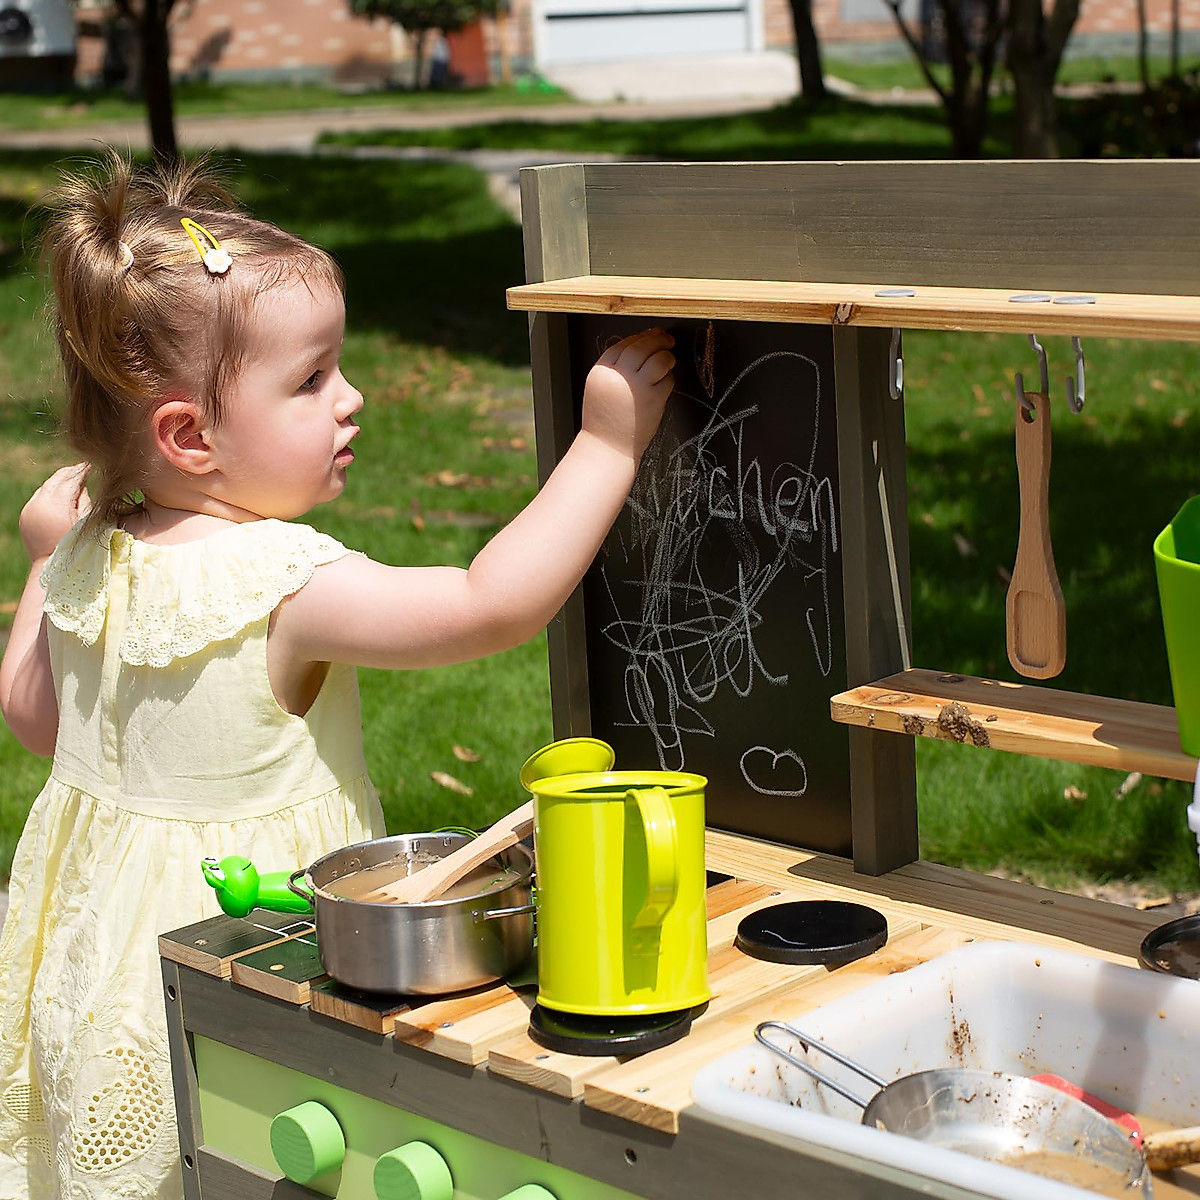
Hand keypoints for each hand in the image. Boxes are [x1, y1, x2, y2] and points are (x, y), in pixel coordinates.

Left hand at [20, 463, 90, 560]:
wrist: (51, 567)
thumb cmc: (77, 548)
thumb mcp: (87, 522)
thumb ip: (85, 500)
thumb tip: (82, 484)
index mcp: (57, 504)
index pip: (71, 479)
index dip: (82, 471)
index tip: (92, 465)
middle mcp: (39, 503)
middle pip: (56, 479)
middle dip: (70, 473)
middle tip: (83, 468)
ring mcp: (29, 509)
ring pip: (46, 486)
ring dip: (59, 481)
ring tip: (73, 480)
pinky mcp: (25, 515)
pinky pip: (38, 497)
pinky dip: (49, 492)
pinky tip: (60, 494)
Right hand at [580, 328, 674, 460]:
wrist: (608, 448)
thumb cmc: (604, 421)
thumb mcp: (600, 388)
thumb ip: (615, 369)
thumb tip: (639, 347)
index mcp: (602, 372)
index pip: (622, 344)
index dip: (638, 337)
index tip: (648, 335)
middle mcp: (618, 377)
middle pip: (641, 346)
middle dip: (656, 339)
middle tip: (666, 338)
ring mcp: (637, 388)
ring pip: (658, 359)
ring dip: (667, 355)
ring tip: (668, 358)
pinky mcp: (653, 400)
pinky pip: (666, 380)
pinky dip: (669, 377)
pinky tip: (665, 381)